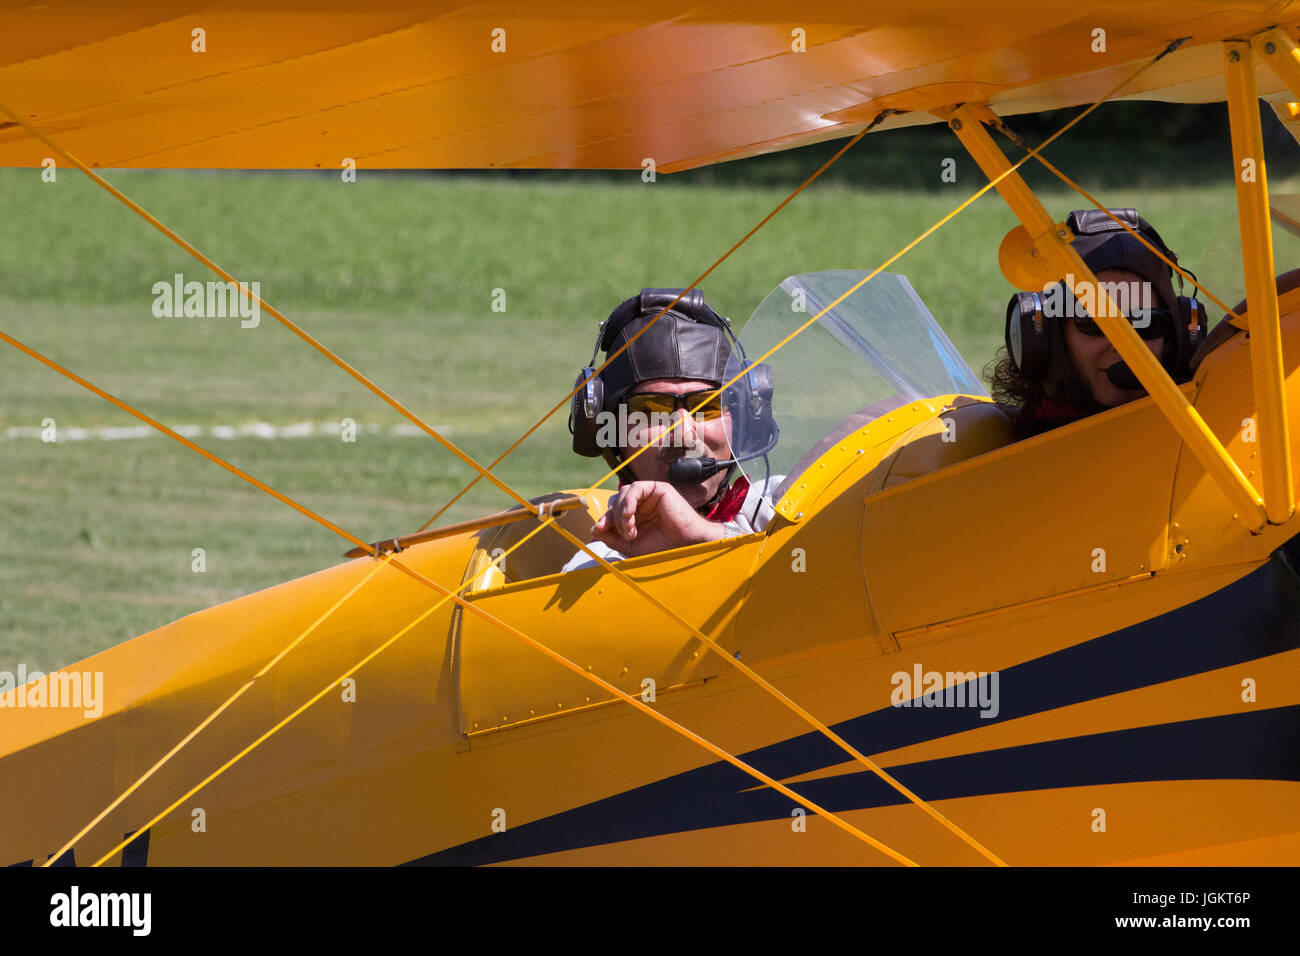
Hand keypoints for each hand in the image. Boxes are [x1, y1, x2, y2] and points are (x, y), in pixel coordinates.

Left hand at [591, 481, 724, 557]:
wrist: (686, 545)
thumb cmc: (663, 546)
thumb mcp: (631, 546)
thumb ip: (612, 538)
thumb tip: (593, 529)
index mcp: (635, 516)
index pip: (612, 512)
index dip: (604, 520)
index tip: (599, 531)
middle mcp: (640, 504)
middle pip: (615, 501)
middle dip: (612, 518)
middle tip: (624, 534)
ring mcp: (648, 495)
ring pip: (623, 494)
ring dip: (621, 513)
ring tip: (630, 529)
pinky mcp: (657, 488)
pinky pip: (635, 489)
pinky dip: (628, 502)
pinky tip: (630, 515)